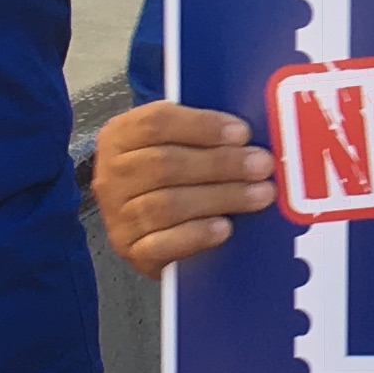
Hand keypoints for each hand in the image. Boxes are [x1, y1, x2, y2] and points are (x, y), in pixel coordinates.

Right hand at [91, 100, 272, 272]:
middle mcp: (111, 174)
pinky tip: (225, 228)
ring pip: (167, 204)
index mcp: (120, 135)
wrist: (143, 223)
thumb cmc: (170, 172)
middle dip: (221, 164)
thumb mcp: (175, 142)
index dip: (202, 126)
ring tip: (259, 195)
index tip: (242, 133)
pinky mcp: (130, 250)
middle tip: (262, 166)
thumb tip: (246, 134)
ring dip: (220, 197)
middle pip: (165, 164)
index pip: (156, 123)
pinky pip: (162, 244)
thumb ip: (201, 133)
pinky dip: (196, 234)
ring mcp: (117, 215)